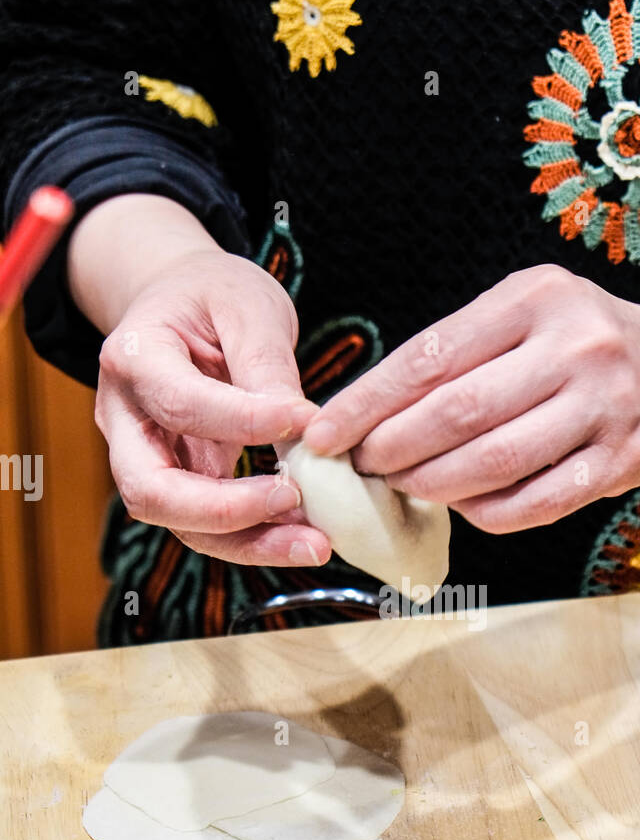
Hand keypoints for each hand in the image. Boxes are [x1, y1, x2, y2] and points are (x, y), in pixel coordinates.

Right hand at [70, 196, 330, 565]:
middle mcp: (123, 419)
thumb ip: (267, 366)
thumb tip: (303, 431)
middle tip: (295, 502)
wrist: (183, 304)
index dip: (244, 422)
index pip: (181, 404)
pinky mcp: (179, 482)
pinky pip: (210, 527)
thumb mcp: (247, 306)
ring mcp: (145, 458)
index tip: (306, 422)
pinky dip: (257, 537)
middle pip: (152, 490)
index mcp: (133, 357)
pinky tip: (305, 533)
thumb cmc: (213, 296)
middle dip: (226, 511)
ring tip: (315, 543)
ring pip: (180, 524)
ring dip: (249, 542)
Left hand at [303, 264, 639, 533]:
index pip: (430, 356)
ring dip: (433, 484)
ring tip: (401, 487)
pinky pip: (536, 501)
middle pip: (458, 412)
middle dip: (393, 448)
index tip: (323, 434)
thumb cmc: (579, 345)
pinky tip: (462, 505)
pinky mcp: (621, 462)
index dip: (368, 402)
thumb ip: (458, 352)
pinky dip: (486, 511)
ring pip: (494, 462)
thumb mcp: (524, 316)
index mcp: (535, 298)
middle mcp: (575, 346)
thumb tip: (365, 414)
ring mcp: (603, 406)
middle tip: (360, 467)